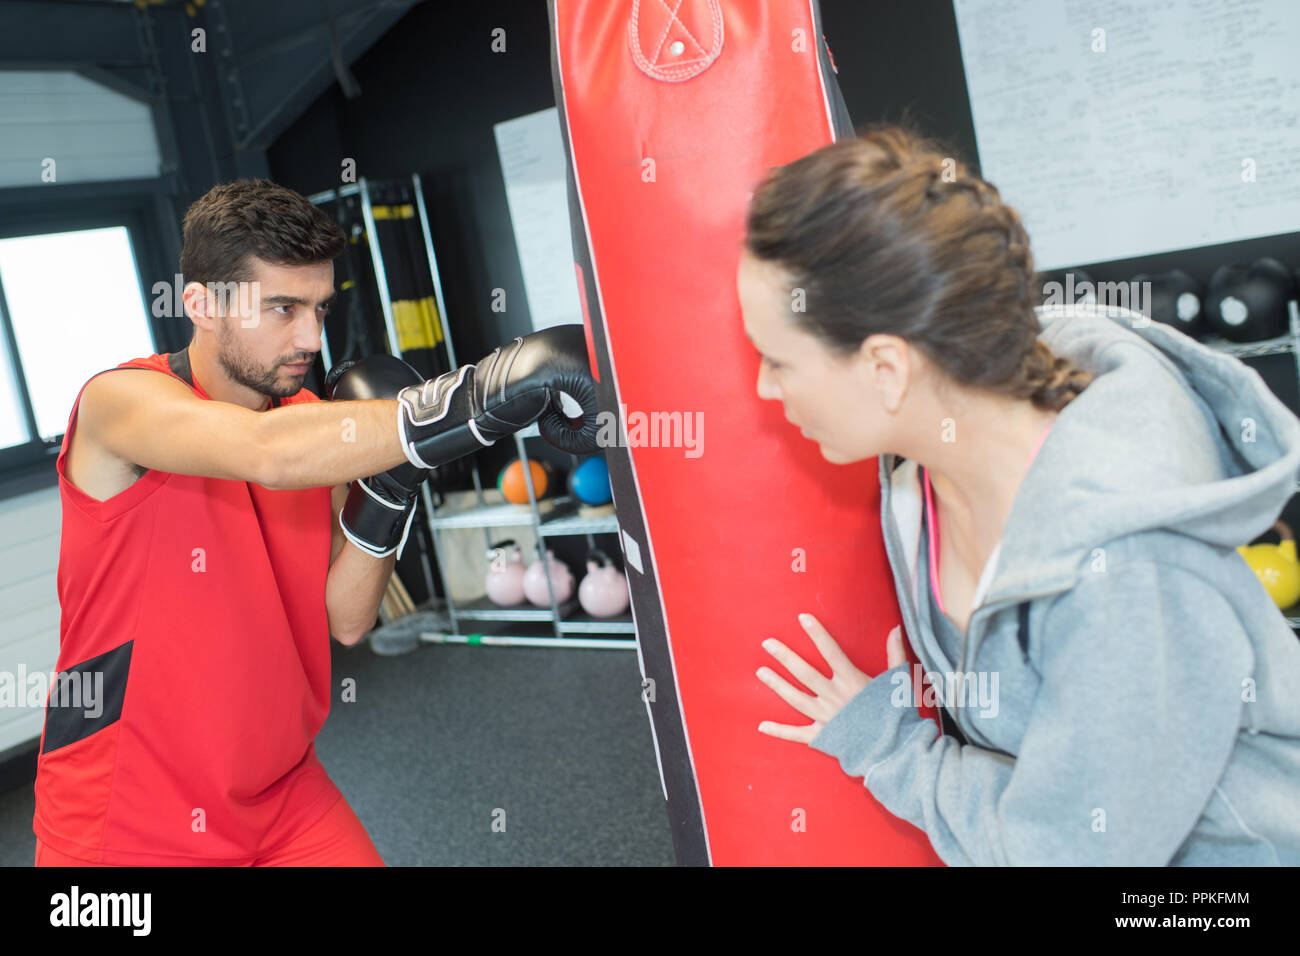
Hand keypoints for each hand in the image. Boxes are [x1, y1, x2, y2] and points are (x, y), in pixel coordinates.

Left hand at [757, 614, 906, 744]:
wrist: (895, 750)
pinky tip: (761, 726)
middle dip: (785, 657)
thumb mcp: (898, 681)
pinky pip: (797, 734)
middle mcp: (835, 697)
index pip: (831, 652)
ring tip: (760, 672)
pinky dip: (779, 731)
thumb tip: (897, 628)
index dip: (817, 634)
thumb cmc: (896, 714)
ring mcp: (826, 717)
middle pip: (805, 674)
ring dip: (777, 685)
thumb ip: (895, 654)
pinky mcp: (822, 736)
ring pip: (796, 699)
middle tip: (767, 643)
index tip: (802, 618)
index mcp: (852, 682)